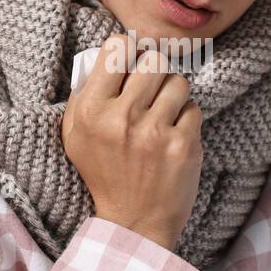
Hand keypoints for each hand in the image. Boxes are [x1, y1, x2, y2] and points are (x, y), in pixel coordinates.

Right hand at [62, 35, 202, 251]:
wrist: (133, 222)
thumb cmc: (104, 173)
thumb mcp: (75, 136)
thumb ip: (83, 94)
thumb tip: (107, 54)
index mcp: (91, 111)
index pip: (117, 48)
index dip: (129, 48)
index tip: (133, 58)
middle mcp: (121, 119)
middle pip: (154, 60)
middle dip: (156, 71)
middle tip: (152, 89)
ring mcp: (154, 133)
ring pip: (179, 81)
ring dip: (174, 94)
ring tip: (164, 114)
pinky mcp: (183, 146)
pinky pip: (194, 108)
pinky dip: (187, 119)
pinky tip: (173, 137)